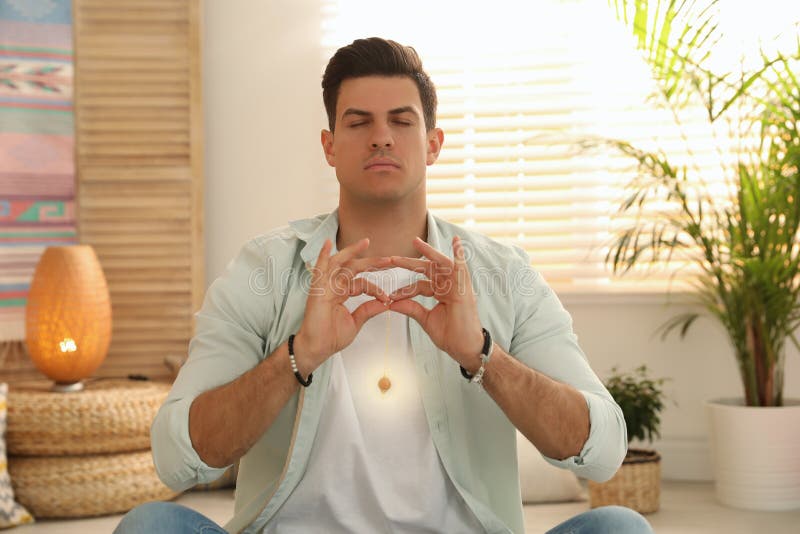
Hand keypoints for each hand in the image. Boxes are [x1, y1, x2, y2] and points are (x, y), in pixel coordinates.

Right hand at [294, 238, 391, 375]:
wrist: (317, 349)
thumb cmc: (331, 337)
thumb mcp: (356, 322)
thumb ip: (368, 310)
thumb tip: (386, 303)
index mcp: (342, 293)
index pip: (362, 283)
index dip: (376, 289)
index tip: (387, 298)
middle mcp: (333, 287)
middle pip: (353, 268)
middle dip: (371, 262)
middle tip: (389, 259)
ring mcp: (324, 287)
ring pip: (339, 263)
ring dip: (352, 252)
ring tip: (366, 242)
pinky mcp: (317, 290)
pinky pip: (319, 269)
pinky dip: (323, 255)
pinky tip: (328, 243)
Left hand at [387, 236, 484, 370]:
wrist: (464, 348)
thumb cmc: (450, 335)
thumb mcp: (426, 319)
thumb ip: (411, 308)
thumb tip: (391, 303)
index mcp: (441, 293)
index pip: (419, 285)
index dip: (404, 290)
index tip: (390, 298)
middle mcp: (449, 286)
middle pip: (427, 269)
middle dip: (410, 263)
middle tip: (392, 258)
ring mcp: (457, 286)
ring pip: (441, 264)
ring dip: (428, 252)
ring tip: (415, 242)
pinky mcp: (464, 288)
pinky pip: (462, 268)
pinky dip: (459, 254)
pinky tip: (456, 241)